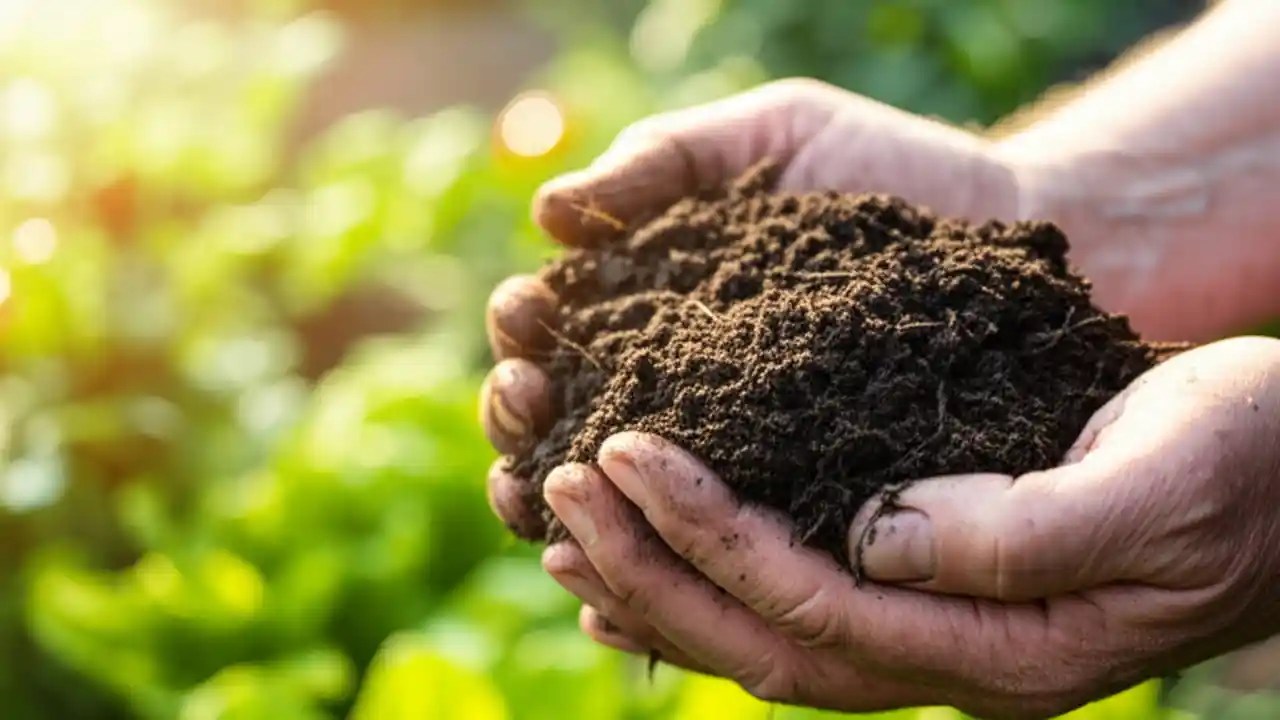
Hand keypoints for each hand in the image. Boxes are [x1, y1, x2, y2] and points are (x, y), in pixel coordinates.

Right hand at [481, 78, 1024, 537]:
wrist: (1007, 231)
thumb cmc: (884, 173)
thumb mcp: (770, 134)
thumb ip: (664, 159)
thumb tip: (547, 211)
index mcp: (651, 304)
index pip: (554, 330)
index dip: (522, 331)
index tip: (526, 320)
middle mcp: (673, 386)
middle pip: (560, 418)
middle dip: (519, 412)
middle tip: (525, 399)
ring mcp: (726, 454)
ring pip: (611, 497)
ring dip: (560, 499)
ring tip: (547, 490)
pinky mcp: (786, 507)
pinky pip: (702, 547)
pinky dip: (646, 560)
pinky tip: (605, 569)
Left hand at [539, 336, 1279, 717]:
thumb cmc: (1244, 465)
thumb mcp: (1162, 481)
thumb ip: (1025, 530)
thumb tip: (873, 535)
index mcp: (1003, 652)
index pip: (815, 604)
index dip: (708, 534)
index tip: (626, 452)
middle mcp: (953, 665)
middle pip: (762, 640)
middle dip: (648, 566)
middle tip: (559, 484)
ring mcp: (937, 641)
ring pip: (763, 637)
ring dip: (656, 584)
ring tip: (564, 525)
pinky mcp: (930, 599)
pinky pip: (793, 611)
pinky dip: (708, 590)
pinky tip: (640, 564)